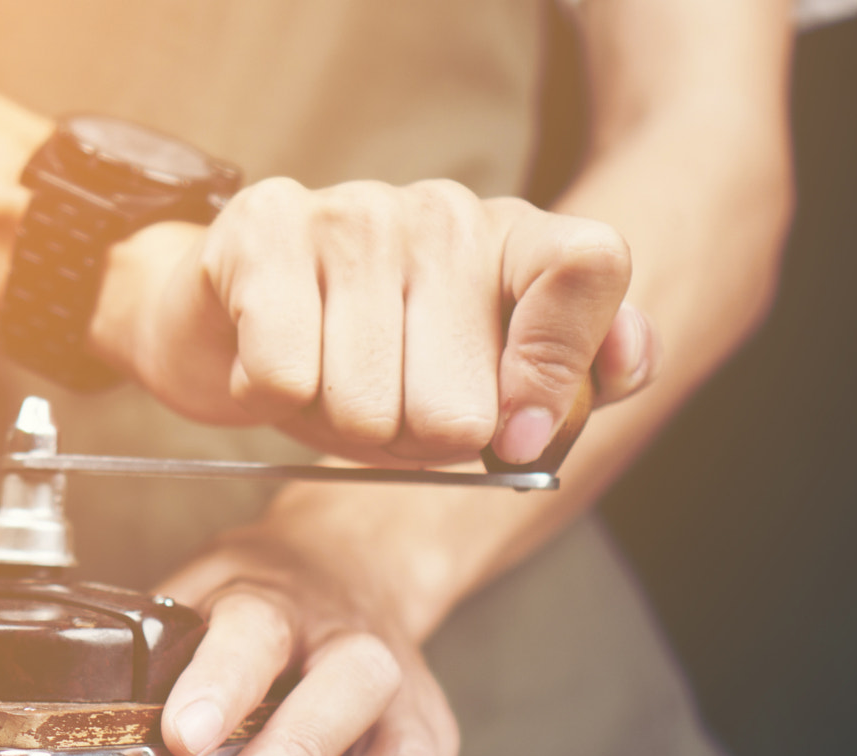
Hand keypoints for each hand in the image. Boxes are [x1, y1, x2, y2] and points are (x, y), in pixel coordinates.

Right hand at [90, 178, 660, 464]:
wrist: (230, 317)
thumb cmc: (368, 360)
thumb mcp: (477, 384)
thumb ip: (570, 383)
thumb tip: (626, 365)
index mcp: (514, 240)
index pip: (590, 268)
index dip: (555, 371)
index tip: (515, 437)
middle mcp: (444, 213)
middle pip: (457, 408)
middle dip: (412, 441)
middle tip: (385, 404)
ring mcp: (354, 215)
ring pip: (364, 407)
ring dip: (337, 425)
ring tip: (326, 381)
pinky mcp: (264, 234)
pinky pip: (282, 378)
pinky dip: (268, 400)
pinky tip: (274, 362)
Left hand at [156, 513, 458, 755]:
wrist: (355, 575)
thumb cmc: (257, 608)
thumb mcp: (196, 600)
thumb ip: (157, 655)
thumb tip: (96, 729)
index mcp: (281, 602)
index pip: (255, 629)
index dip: (222, 682)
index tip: (182, 736)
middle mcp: (356, 645)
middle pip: (348, 689)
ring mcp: (408, 700)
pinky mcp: (434, 750)